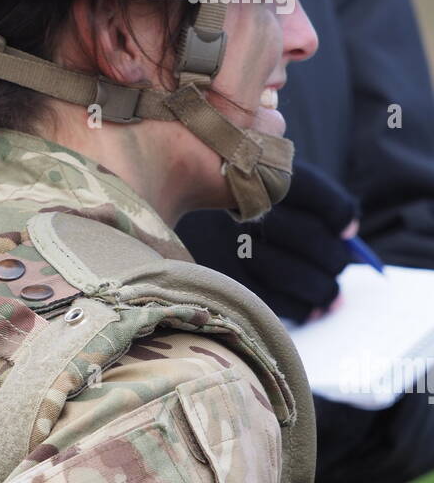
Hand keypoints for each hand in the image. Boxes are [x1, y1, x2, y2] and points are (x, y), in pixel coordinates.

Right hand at [179, 161, 360, 321]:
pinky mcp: (217, 282)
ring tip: (332, 296)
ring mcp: (226, 251)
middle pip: (310, 238)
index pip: (314, 194)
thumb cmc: (197, 190)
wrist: (135, 207)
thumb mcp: (233, 173)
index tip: (347, 230)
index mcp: (250, 176)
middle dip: (334, 259)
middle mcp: (239, 213)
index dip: (339, 213)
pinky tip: (311, 309)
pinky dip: (299, 308)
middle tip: (338, 267)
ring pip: (295, 274)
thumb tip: (347, 231)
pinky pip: (271, 301)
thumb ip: (283, 192)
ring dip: (323, 289)